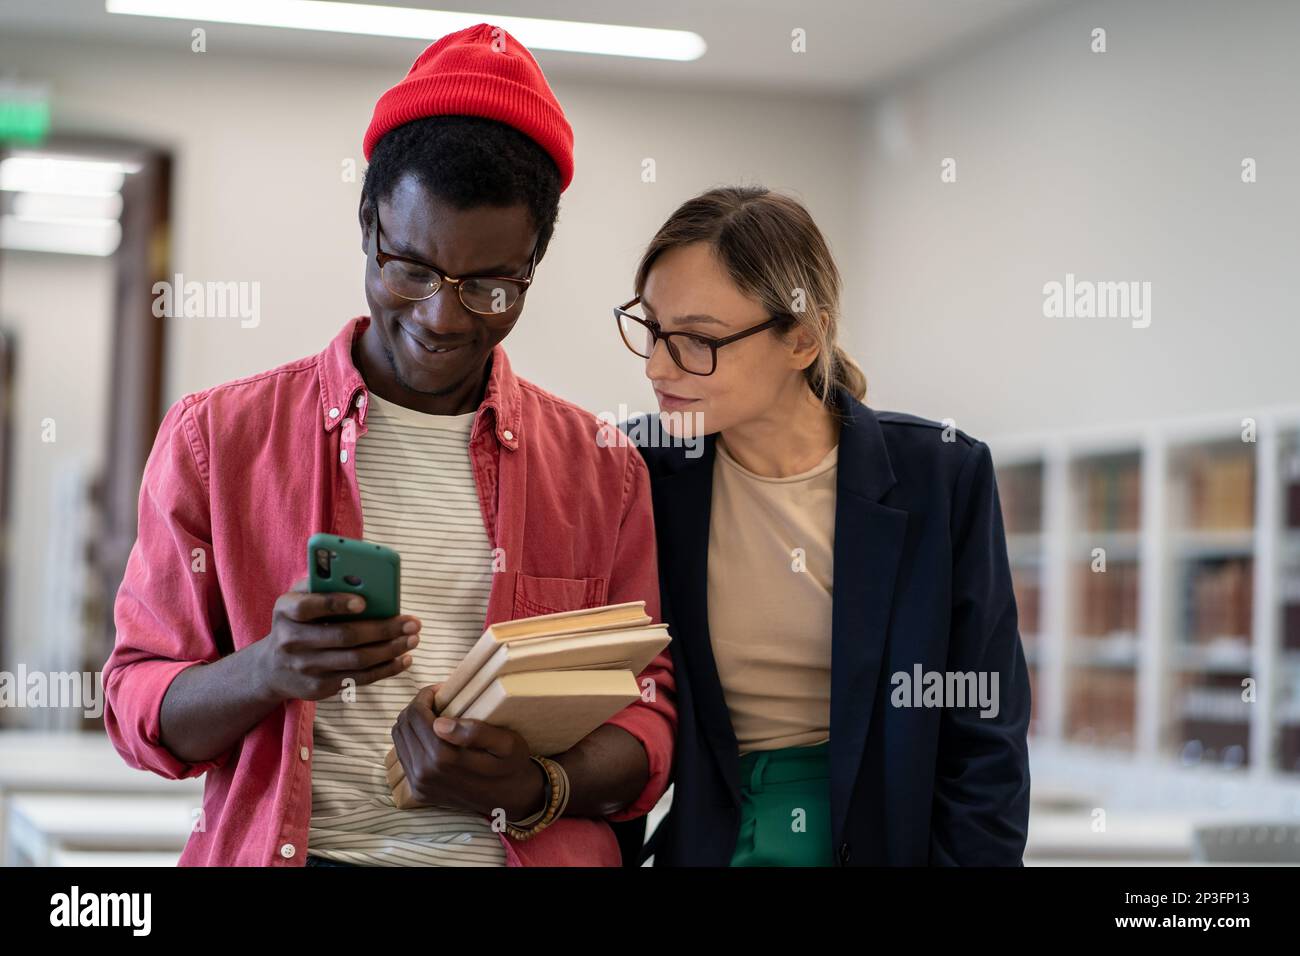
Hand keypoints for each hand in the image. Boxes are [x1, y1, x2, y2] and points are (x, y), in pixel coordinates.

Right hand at [254, 577, 421, 701]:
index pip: (308, 607)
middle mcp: (292, 642)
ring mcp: (306, 668)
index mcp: (286, 612)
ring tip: (413, 639)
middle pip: (343, 636)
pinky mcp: (319, 688)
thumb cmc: (298, 621)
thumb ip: (325, 584)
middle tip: (412, 622)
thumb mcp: (300, 598)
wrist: (273, 667)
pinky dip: (386, 669)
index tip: (365, 601)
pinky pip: (359, 679)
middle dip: (383, 629)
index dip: (336, 603)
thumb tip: (364, 579)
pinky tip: (404, 658)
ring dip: (391, 650)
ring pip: (356, 660)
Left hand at [389, 684, 545, 820]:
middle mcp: (425, 772)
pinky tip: (430, 734)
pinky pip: (403, 756)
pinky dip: (412, 739)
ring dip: (412, 722)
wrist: (510, 800)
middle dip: (416, 706)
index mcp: (443, 757)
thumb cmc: (511, 765)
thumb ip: (475, 732)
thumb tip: (438, 724)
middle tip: (436, 700)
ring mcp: (419, 784)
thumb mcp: (506, 743)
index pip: (416, 715)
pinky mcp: (418, 791)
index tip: (441, 690)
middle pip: (403, 725)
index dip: (425, 696)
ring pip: (399, 739)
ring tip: (432, 714)